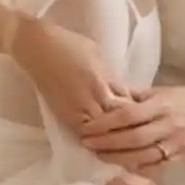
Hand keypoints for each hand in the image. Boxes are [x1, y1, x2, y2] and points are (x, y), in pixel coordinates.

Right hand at [10, 16, 132, 128]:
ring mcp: (72, 111)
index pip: (126, 108)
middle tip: (138, 132)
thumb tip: (128, 96)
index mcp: (100, 84)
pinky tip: (101, 136)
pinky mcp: (60, 116)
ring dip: (109, 136)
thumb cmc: (71, 46)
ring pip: (98, 133)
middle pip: (113, 124)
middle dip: (126, 129)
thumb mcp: (100, 59)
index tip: (147, 119)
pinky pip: (81, 132)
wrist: (37, 48)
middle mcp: (87, 101)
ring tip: (122, 138)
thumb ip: (113, 80)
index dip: (137, 115)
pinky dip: (93, 136)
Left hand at [79, 85, 184, 170]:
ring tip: (98, 156)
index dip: (105, 123)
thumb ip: (138, 95)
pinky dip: (136, 169)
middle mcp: (168, 124)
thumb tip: (110, 95)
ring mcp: (174, 143)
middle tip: (85, 143)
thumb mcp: (167, 90)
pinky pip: (154, 166)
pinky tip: (121, 168)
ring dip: (116, 158)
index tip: (87, 127)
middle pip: (131, 138)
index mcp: (163, 104)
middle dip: (105, 143)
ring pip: (140, 156)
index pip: (128, 114)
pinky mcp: (179, 157)